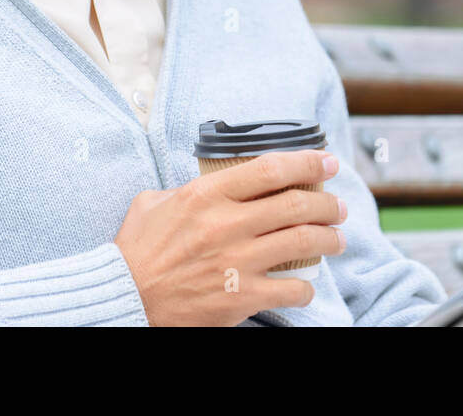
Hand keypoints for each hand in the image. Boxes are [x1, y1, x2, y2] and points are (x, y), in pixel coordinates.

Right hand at [113, 149, 346, 325]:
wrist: (124, 299)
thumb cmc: (136, 251)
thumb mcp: (154, 203)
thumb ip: (187, 188)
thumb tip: (215, 181)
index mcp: (207, 196)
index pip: (271, 169)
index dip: (307, 163)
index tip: (328, 163)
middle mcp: (227, 225)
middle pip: (297, 204)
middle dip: (328, 203)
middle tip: (339, 206)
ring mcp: (236, 262)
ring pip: (303, 242)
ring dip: (329, 239)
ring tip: (337, 239)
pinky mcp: (240, 297)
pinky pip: (291, 289)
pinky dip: (306, 287)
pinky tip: (307, 284)